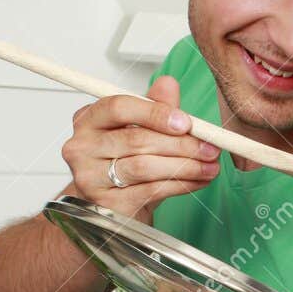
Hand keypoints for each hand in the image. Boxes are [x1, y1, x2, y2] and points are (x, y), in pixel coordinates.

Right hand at [61, 75, 220, 221]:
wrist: (114, 208)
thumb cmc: (125, 165)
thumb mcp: (140, 131)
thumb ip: (154, 107)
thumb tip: (168, 83)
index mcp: (89, 120)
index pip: (118, 107)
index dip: (155, 113)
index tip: (186, 123)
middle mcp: (82, 147)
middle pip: (135, 140)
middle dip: (181, 144)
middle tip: (210, 147)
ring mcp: (89, 178)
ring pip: (144, 167)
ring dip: (185, 166)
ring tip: (209, 167)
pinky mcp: (106, 205)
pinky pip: (150, 191)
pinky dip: (180, 185)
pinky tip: (197, 181)